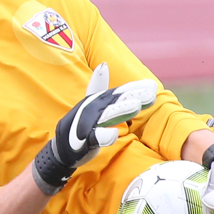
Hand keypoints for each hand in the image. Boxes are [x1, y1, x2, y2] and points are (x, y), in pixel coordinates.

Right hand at [32, 63, 157, 194]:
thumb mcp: (91, 104)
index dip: (135, 88)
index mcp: (98, 101)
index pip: (119, 92)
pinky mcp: (83, 140)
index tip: (153, 86)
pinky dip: (103, 136)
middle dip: (133, 96)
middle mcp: (93, 108)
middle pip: (116, 100)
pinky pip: (94, 137)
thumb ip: (99, 86)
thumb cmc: (81, 124)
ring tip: (136, 106)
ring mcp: (87, 123)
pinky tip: (114, 135)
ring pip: (106, 115)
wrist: (60, 149)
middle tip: (151, 94)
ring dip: (121, 110)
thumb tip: (103, 64)